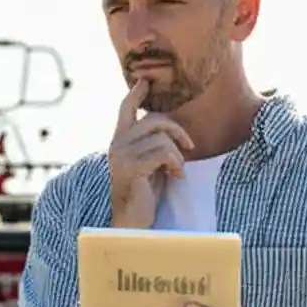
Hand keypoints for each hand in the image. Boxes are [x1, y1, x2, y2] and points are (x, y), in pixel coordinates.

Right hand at [108, 79, 194, 228]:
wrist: (131, 224)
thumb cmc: (144, 196)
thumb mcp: (150, 165)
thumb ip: (154, 146)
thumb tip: (173, 132)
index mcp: (120, 141)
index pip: (125, 109)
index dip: (136, 93)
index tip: (144, 81)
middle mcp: (117, 144)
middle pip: (155, 120)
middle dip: (178, 131)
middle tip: (189, 148)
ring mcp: (122, 155)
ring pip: (162, 137)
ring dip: (178, 154)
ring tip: (177, 171)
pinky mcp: (131, 167)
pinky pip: (163, 152)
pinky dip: (176, 164)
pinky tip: (176, 177)